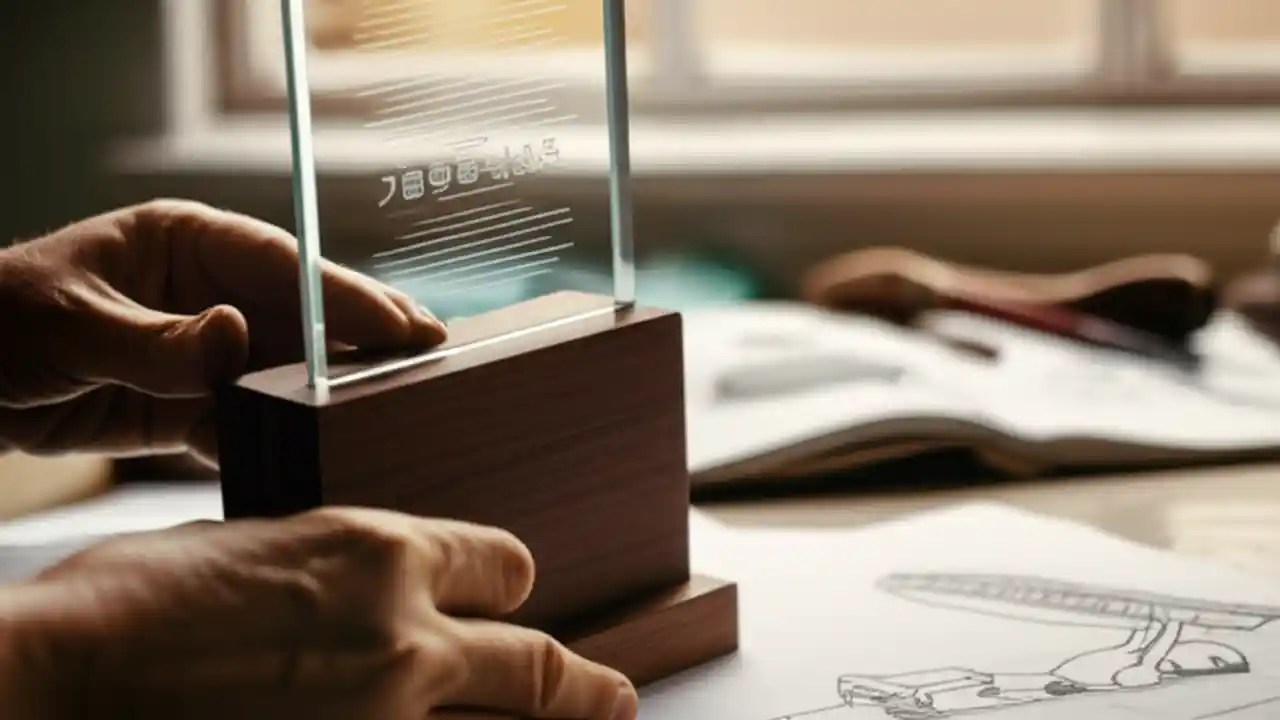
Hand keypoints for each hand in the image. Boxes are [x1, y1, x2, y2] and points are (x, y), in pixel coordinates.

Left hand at [0, 199, 445, 463]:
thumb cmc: (0, 320)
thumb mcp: (73, 323)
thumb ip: (157, 340)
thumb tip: (234, 340)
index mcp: (187, 244)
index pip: (285, 267)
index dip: (349, 297)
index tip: (404, 326)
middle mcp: (207, 293)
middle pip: (302, 317)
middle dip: (364, 339)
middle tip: (434, 360)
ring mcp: (201, 349)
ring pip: (284, 371)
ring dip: (332, 394)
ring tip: (393, 410)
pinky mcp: (186, 404)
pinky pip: (247, 420)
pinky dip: (280, 438)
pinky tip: (319, 452)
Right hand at [1, 507, 637, 718]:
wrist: (59, 678)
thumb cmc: (126, 608)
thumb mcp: (249, 548)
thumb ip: (327, 572)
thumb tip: (352, 594)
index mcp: (379, 550)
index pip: (499, 563)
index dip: (510, 581)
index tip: (519, 594)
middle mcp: (406, 634)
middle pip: (533, 663)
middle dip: (580, 684)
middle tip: (613, 697)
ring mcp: (389, 716)